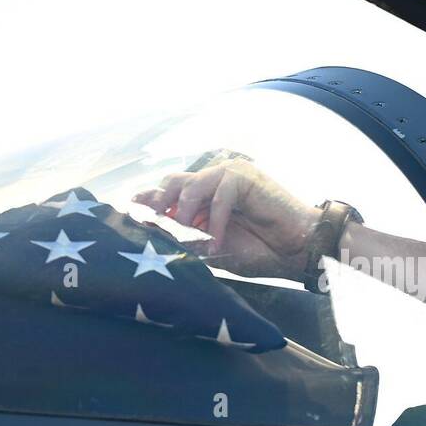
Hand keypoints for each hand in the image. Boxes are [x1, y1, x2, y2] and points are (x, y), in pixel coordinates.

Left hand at [132, 151, 318, 279]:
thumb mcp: (212, 248)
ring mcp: (228, 175)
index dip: (147, 201)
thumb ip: (186, 239)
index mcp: (204, 195)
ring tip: (188, 241)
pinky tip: (215, 246)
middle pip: (171, 181)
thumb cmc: (260, 251)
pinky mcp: (244, 177)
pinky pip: (218, 197)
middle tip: (154, 227)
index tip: (129, 215)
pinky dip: (214, 224)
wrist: (296, 250)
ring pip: (190, 186)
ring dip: (184, 217)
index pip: (167, 190)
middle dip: (158, 205)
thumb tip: (152, 234)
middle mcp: (213, 180)